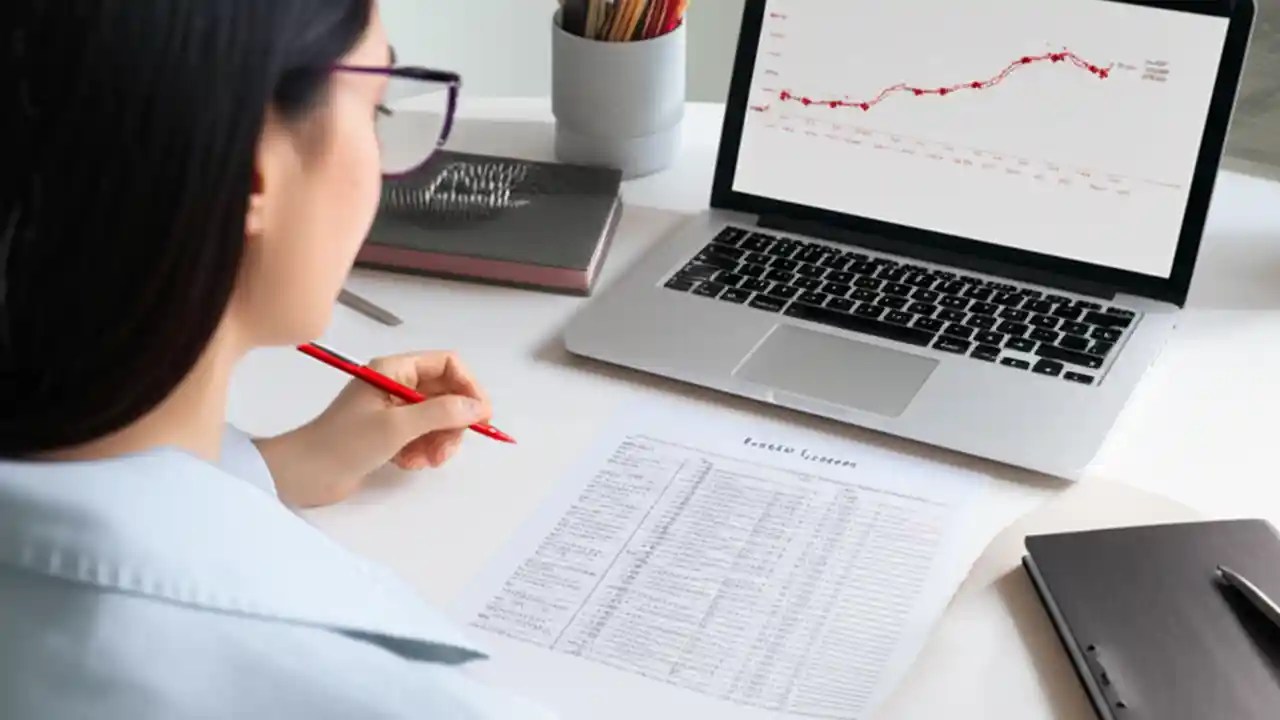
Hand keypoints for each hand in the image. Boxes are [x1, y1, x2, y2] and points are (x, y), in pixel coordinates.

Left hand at [254, 350, 492, 507]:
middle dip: (453, 423)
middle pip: (446, 394)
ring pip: (438, 419)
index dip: (469, 387)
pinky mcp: (388, 433)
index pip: (448, 365)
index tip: (482, 417)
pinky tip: (408, 464)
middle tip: (446, 450)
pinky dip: (423, 451)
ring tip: (424, 461)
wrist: (303, 474)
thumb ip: (441, 413)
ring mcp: (393, 409)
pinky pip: (423, 436)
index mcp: (394, 369)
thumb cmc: (345, 443)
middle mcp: (396, 384)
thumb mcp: (397, 426)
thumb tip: (479, 408)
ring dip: (439, 442)